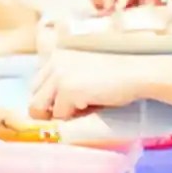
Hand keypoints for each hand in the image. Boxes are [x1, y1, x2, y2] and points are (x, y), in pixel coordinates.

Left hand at [29, 49, 154, 119]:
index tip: (63, 107)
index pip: (36, 85)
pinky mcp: (67, 90)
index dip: (48, 100)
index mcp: (57, 56)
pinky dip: (75, 116)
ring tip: (84, 107)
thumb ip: (64, 82)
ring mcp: (59, 76)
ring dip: (61, 114)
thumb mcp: (84, 71)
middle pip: (34, 98)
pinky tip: (92, 105)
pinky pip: (60, 116)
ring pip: (41, 109)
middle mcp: (54, 63)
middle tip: (73, 112)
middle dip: (49, 110)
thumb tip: (47, 110)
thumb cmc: (116, 76)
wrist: (137, 73)